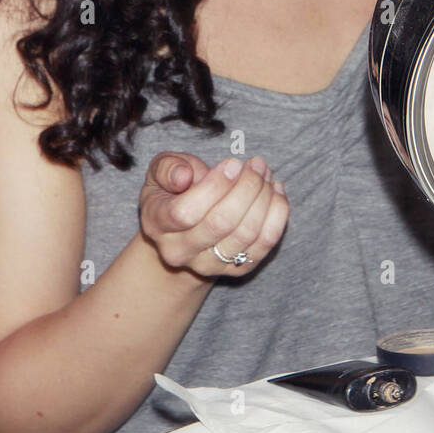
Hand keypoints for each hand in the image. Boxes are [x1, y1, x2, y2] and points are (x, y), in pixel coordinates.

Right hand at [138, 151, 288, 278]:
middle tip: (256, 164)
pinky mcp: (236, 269)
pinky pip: (265, 245)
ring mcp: (209, 265)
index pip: (186, 212)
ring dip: (264, 198)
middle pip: (221, 223)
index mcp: (156, 224)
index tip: (233, 163)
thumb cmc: (173, 190)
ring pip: (246, 234)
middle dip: (246, 187)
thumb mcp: (161, 170)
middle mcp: (180, 251)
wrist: (183, 229)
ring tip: (265, 172)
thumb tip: (183, 176)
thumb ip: (167, 168)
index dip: (215, 186)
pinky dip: (277, 215)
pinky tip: (276, 191)